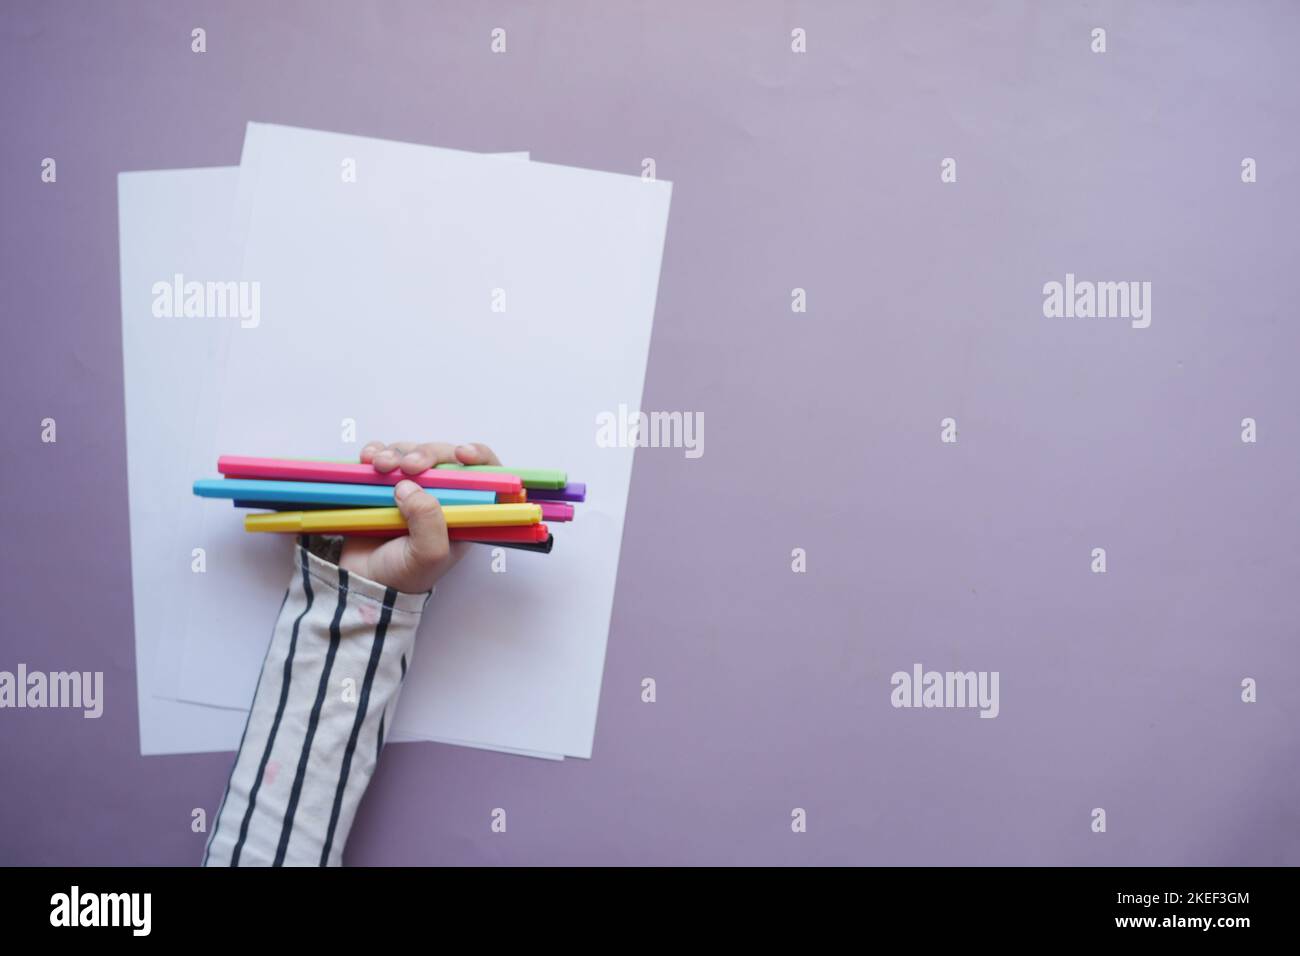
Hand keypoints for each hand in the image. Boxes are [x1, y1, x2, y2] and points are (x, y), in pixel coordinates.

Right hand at [337, 440, 501, 593]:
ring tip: (379, 466)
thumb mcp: (428, 555)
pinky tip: (368, 459)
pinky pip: (383, 455)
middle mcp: (441, 495)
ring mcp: (412, 487)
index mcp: (464, 512)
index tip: (464, 454)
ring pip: (411, 452)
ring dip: (396, 452)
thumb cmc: (405, 575)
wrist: (365, 583)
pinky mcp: (384, 483)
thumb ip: (429, 522)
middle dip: (426, 454)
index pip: (486, 475)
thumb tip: (409, 486)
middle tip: (408, 466)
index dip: (480, 457)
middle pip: (444, 457)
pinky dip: (376, 451)